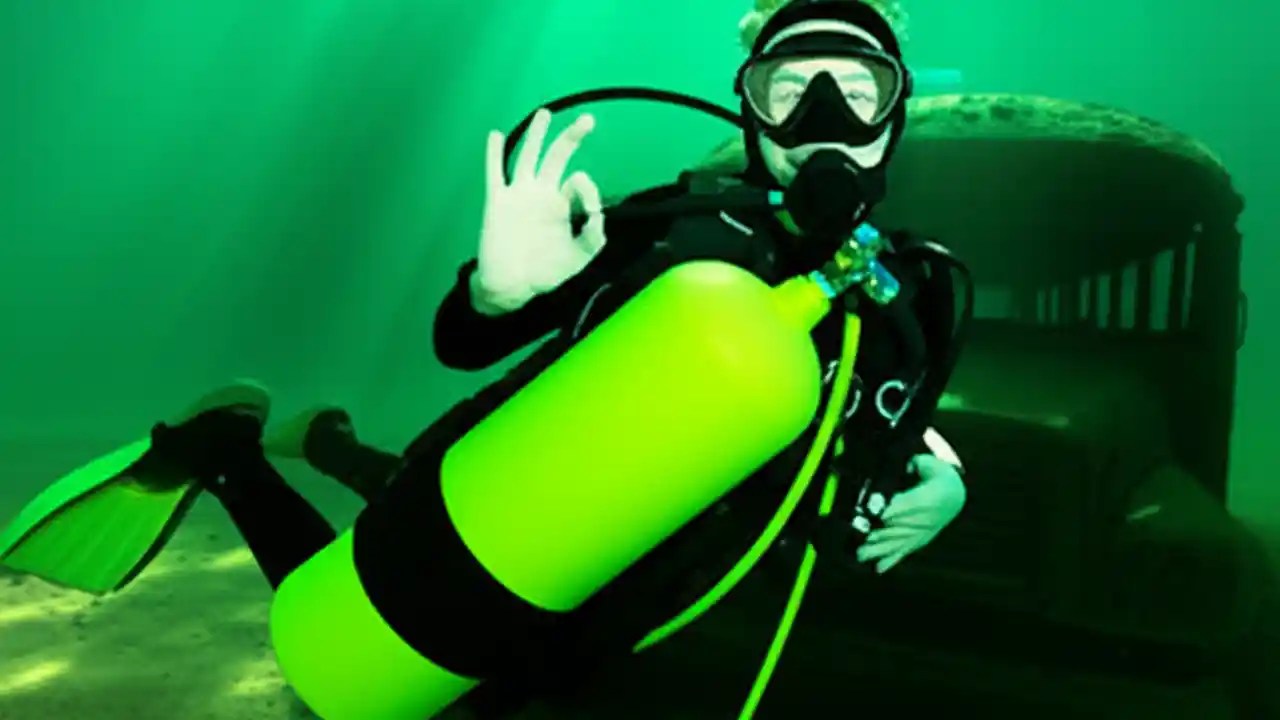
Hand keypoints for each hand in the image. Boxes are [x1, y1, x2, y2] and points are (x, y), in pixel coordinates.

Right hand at [473, 109, 606, 314]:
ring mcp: (519, 195)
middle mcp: (542, 194)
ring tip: (545, 114)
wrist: (512, 287)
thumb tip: (597, 210)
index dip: (587, 188)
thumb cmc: (546, 273)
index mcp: (562, 206)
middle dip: (572, 137)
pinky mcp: (498, 202)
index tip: (591, 211)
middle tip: (588, 120)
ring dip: (536, 135)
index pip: (578, 182)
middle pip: (557, 157)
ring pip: (528, 156)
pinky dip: (493, 154)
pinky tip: (495, 135)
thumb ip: (593, 236)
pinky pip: (495, 173)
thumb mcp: (579, 257)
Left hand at [856, 454, 965, 573]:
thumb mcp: (927, 464)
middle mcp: (925, 519)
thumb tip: (898, 466)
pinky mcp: (920, 540)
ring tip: (860, 555)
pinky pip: (905, 550)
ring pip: (898, 542)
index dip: (887, 510)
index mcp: (927, 499)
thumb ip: (911, 464)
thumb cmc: (937, 476)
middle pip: (897, 528)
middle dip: (876, 534)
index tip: (869, 514)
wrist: (955, 495)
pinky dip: (892, 560)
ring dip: (879, 550)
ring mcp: (922, 533)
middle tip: (855, 539)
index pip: (904, 505)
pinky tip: (878, 569)